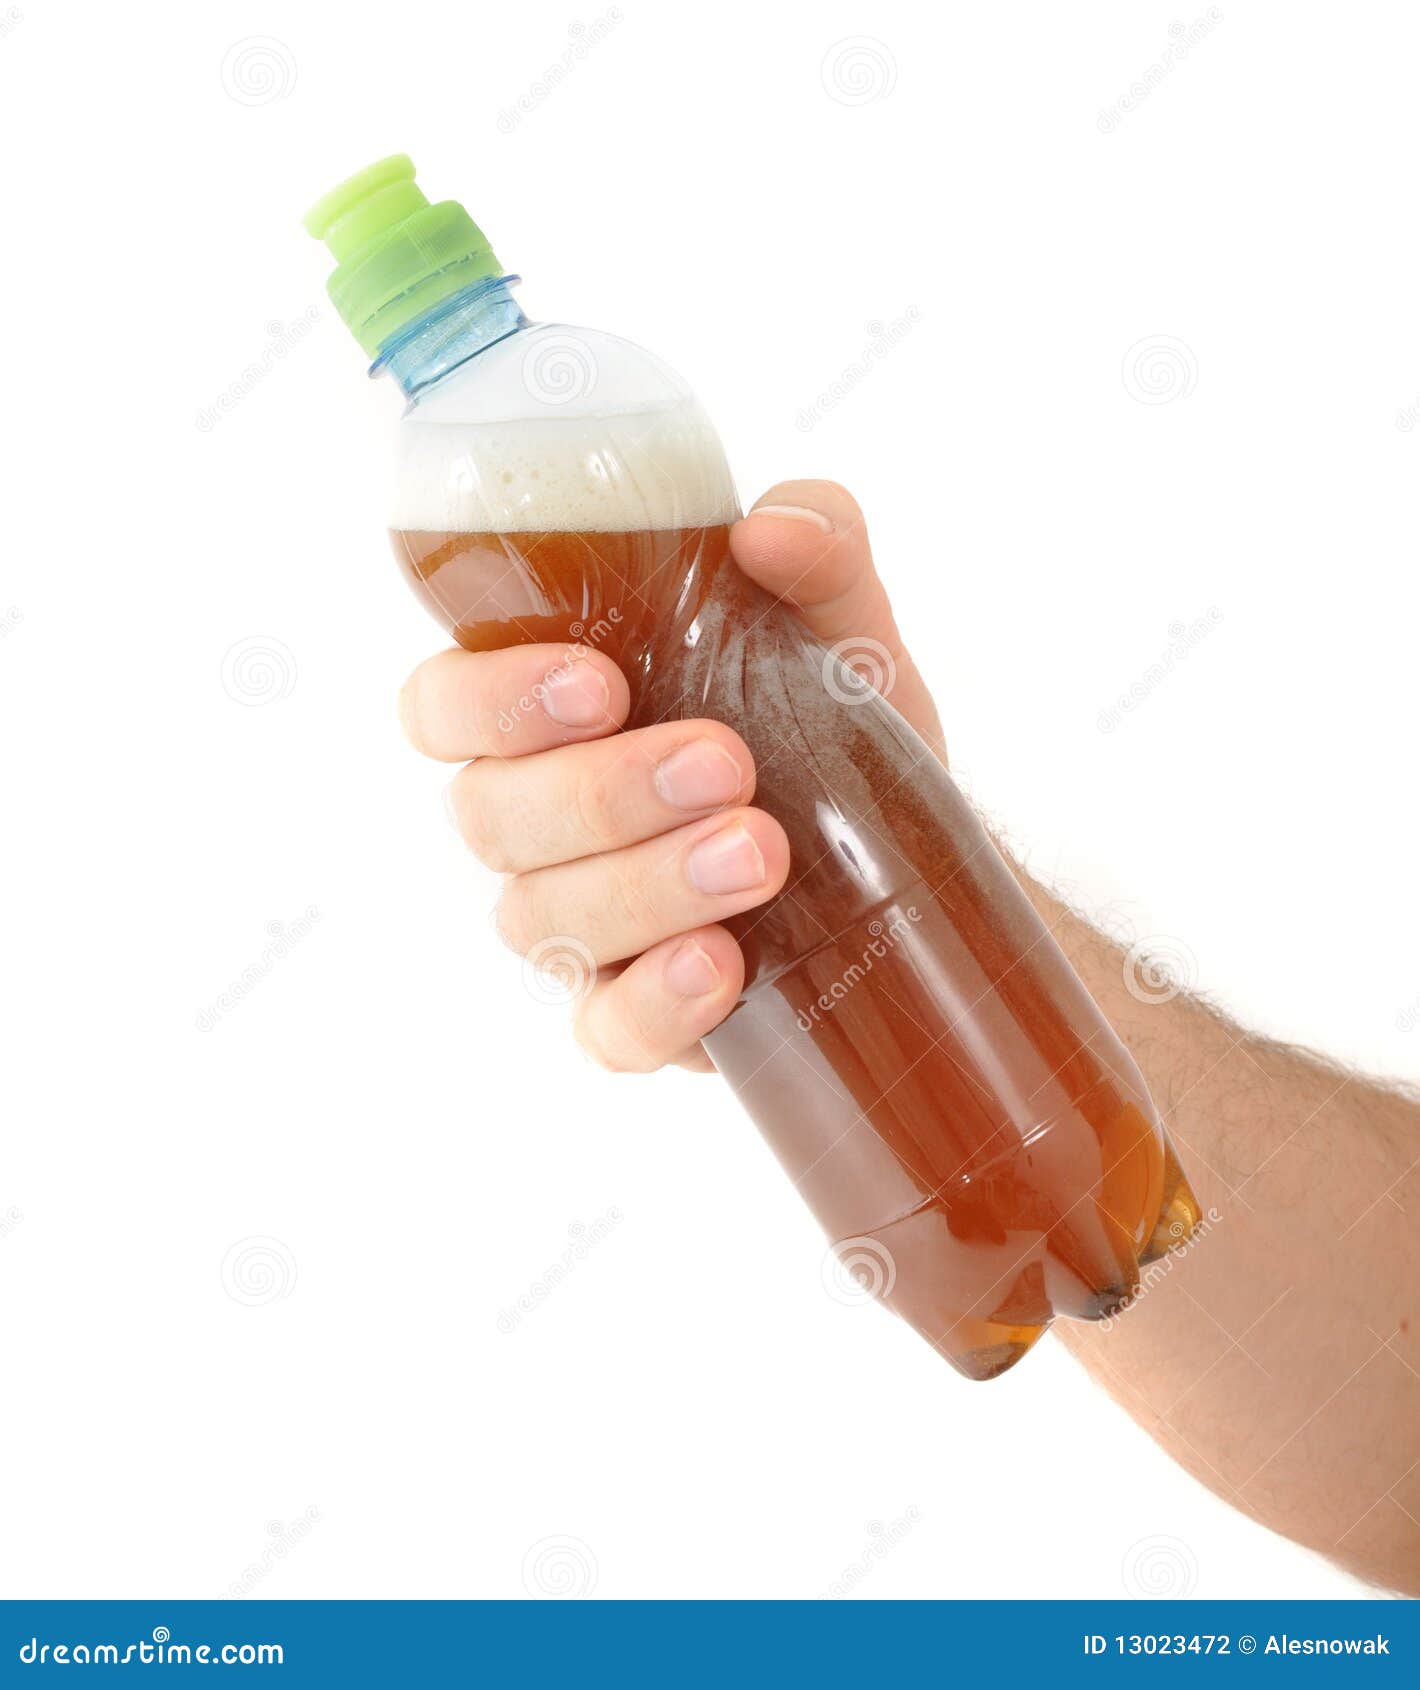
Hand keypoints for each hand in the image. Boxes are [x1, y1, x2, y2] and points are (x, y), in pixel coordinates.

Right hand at [398, 480, 942, 1071]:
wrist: (914, 853)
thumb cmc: (835, 723)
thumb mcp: (841, 625)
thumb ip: (819, 548)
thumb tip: (771, 529)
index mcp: (548, 716)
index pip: (443, 707)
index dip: (490, 700)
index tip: (600, 685)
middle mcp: (538, 823)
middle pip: (490, 818)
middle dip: (601, 792)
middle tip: (727, 764)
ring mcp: (581, 927)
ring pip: (544, 923)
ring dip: (646, 885)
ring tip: (761, 853)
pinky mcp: (634, 1015)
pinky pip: (603, 1033)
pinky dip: (654, 1005)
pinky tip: (723, 967)